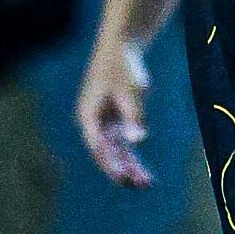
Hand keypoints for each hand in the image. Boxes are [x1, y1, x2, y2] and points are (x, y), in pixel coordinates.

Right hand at [76, 30, 152, 186]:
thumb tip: (138, 140)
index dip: (109, 162)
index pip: (97, 145)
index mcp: (88, 115)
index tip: (122, 175)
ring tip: (146, 185)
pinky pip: (123, 146)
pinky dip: (133, 159)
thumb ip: (134, 116)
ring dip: (129, 168)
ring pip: (116, 153)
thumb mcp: (130, 90)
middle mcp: (94, 123)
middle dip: (121, 170)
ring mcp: (105, 124)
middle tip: (137, 185)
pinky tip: (144, 174)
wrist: (122, 47)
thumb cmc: (122, 66)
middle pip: (106, 153)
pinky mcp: (116, 122)